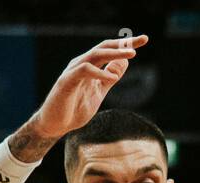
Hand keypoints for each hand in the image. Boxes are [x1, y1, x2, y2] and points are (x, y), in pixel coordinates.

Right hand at [32, 35, 148, 139]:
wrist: (55, 124)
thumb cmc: (75, 108)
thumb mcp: (99, 91)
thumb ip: (110, 77)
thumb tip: (124, 62)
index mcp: (90, 65)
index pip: (110, 50)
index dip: (126, 44)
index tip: (144, 40)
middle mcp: (81, 64)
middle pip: (104, 47)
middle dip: (124, 43)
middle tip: (143, 40)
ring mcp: (73, 71)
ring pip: (95, 55)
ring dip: (114, 53)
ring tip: (131, 55)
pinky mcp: (66, 81)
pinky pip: (84, 70)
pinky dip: (99, 72)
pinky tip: (111, 78)